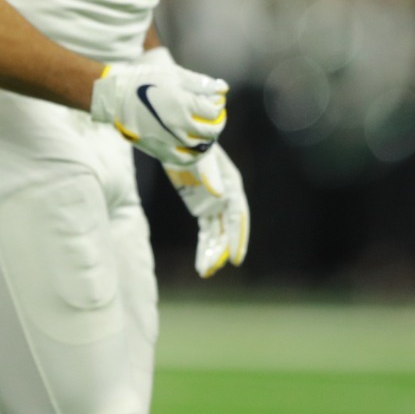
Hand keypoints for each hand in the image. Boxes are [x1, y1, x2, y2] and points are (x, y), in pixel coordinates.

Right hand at [89, 58, 226, 166]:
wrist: (114, 97)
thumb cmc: (143, 81)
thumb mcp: (173, 75)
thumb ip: (201, 83)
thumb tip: (224, 89)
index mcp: (183, 104)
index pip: (213, 112)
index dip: (218, 107)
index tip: (216, 103)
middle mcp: (179, 125)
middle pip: (210, 132)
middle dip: (217, 124)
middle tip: (216, 119)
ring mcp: (169, 140)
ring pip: (200, 148)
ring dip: (208, 142)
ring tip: (207, 134)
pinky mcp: (160, 150)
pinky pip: (184, 160)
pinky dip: (195, 156)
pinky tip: (196, 150)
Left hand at [166, 144, 249, 276]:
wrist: (177, 141)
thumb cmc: (192, 146)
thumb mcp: (201, 158)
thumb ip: (209, 174)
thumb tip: (219, 194)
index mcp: (232, 185)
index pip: (237, 217)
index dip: (237, 237)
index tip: (235, 258)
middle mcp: (227, 198)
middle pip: (227, 230)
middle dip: (221, 250)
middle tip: (212, 269)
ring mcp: (215, 205)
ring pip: (216, 234)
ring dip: (211, 253)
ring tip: (204, 272)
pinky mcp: (202, 209)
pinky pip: (206, 232)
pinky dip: (204, 247)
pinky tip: (201, 263)